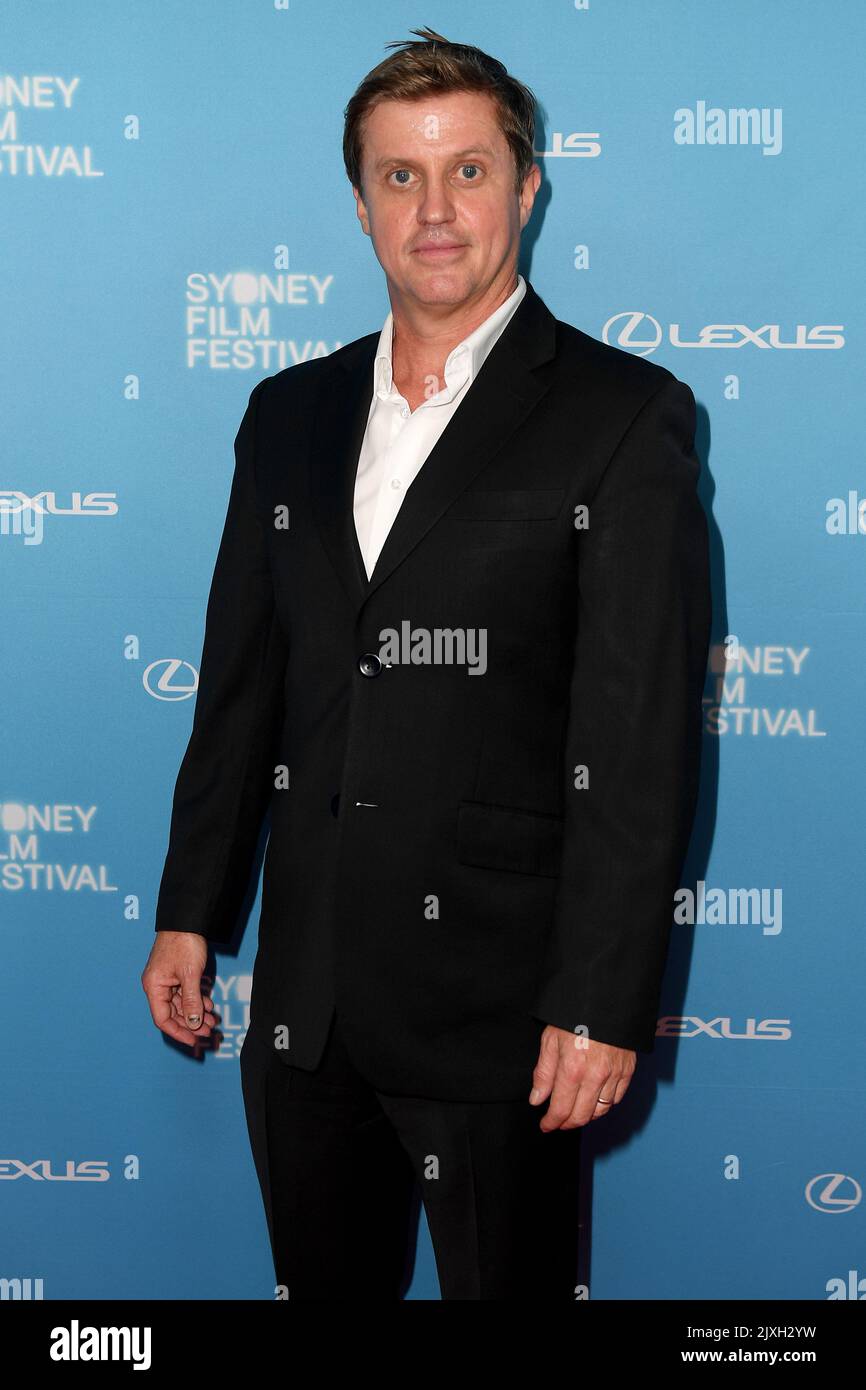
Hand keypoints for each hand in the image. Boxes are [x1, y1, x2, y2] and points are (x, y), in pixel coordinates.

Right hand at [141, 931, 216, 1046]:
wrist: (186, 919)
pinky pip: (184, 993)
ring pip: (180, 1004)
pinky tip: (209, 1005)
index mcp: (154, 987)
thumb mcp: (190, 974)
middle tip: (209, 1030)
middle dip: (191, 1024)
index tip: (194, 1040)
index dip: (178, 1032)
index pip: (162, 1019)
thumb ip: (191, 1001)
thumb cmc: (183, 942)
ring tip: (213, 1020)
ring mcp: (166, 980)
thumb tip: (193, 1024)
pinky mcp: (176, 974)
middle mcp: (157, 986)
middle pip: (172, 1013)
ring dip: (196, 1013)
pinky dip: (196, 1000)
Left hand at [528, 1026, 635, 1130]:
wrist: (607, 997)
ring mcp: (614, 1075)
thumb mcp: (550, 1040)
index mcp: (572, 1069)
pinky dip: (605, 1105)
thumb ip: (543, 1073)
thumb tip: (537, 1100)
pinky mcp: (628, 1070)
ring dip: (586, 1116)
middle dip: (567, 1124)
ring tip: (575, 1112)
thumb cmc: (574, 1016)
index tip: (545, 1126)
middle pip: (582, 1116)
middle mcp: (595, 1077)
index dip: (551, 1123)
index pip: (561, 1110)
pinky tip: (594, 1100)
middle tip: (558, 1122)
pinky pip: (616, 1099)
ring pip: (601, 1111)